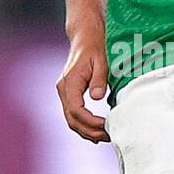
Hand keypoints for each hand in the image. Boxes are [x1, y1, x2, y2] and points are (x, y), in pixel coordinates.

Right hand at [56, 19, 109, 142]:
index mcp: (70, 82)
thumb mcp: (101, 61)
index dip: (90, 122)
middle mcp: (63, 89)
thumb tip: (98, 98)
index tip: (105, 126)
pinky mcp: (69, 94)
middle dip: (89, 131)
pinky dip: (84, 125)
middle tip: (109, 136)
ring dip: (87, 131)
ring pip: (71, 120)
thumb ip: (99, 80)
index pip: (76, 110)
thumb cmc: (95, 47)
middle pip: (72, 119)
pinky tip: (97, 131)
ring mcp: (65, 92)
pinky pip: (73, 114)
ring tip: (105, 136)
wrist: (85, 37)